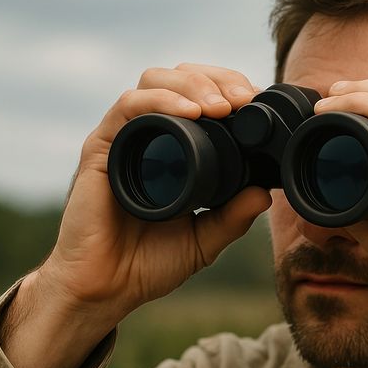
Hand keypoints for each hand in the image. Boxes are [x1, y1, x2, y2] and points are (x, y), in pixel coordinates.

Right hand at [2, 64, 270, 367]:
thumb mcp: (205, 240)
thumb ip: (233, 217)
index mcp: (175, 148)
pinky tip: (189, 112)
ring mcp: (124, 138)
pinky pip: (128, 108)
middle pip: (182, 77)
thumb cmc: (148, 264)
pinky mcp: (101, 148)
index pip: (202, 95)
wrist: (106, 290)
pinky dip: (160, 101)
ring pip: (155, 81)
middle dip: (218, 78)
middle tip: (245, 99)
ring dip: (193, 84)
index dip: (231, 88)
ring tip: (221, 106)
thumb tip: (266, 193)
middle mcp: (149, 135)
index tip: (258, 102)